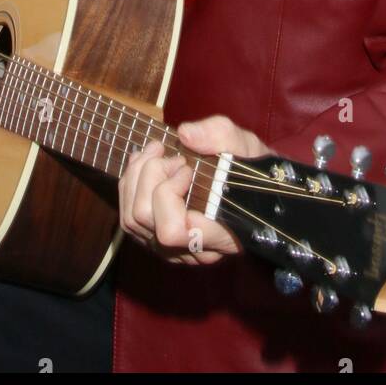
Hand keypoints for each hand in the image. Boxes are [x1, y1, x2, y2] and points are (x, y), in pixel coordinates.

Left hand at [119, 114, 270, 265]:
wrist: (257, 191)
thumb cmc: (253, 171)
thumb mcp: (246, 146)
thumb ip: (221, 137)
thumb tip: (185, 134)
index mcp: (218, 235)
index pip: (173, 230)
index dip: (169, 193)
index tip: (187, 166)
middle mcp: (191, 251)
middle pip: (144, 219)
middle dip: (150, 175)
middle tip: (171, 154)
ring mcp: (171, 249)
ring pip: (131, 219)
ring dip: (136, 176)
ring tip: (156, 151)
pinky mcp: (157, 240)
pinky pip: (128, 218)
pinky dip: (130, 183)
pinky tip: (145, 161)